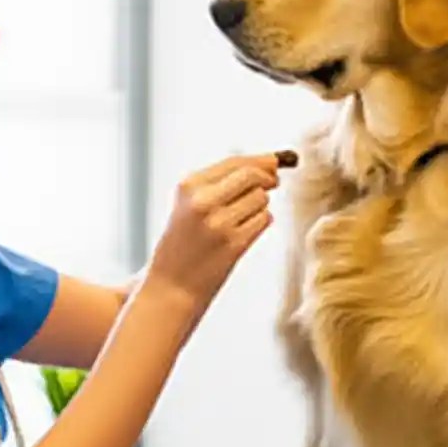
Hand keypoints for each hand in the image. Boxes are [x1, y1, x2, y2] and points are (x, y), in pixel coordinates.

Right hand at [142, 153, 285, 316]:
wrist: (171, 286)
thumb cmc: (183, 244)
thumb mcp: (189, 205)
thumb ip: (222, 182)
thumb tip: (270, 164)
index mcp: (189, 186)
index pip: (235, 162)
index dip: (261, 160)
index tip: (275, 162)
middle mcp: (203, 200)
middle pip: (252, 175)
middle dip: (267, 178)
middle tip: (273, 183)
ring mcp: (219, 222)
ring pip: (261, 198)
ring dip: (259, 206)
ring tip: (240, 220)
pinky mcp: (234, 243)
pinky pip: (264, 219)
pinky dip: (261, 223)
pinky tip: (244, 233)